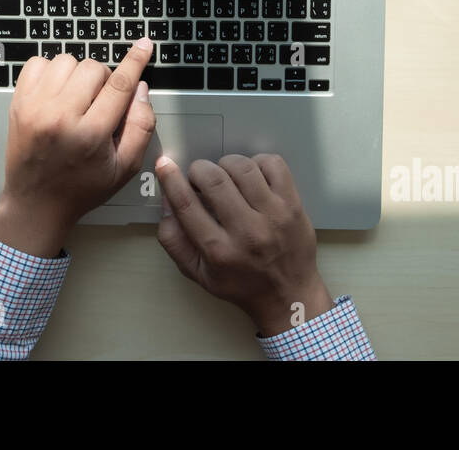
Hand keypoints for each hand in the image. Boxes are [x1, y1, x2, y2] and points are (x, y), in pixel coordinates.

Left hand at [0, 38, 156, 256]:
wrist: (35, 204)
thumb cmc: (82, 188)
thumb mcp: (125, 168)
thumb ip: (141, 126)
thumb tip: (141, 88)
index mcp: (90, 135)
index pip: (119, 85)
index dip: (135, 61)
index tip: (144, 45)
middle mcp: (60, 117)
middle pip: (93, 68)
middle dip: (104, 80)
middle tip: (99, 104)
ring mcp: (35, 107)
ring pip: (66, 61)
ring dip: (78, 75)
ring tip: (77, 99)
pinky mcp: (18, 103)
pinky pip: (38, 63)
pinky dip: (51, 72)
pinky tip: (56, 93)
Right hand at [155, 153, 333, 337]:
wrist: (288, 295)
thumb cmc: (239, 283)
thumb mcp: (197, 273)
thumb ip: (174, 239)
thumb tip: (166, 200)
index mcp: (218, 251)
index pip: (187, 205)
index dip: (171, 179)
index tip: (165, 165)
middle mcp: (247, 232)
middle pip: (214, 180)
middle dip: (199, 170)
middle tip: (200, 178)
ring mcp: (274, 216)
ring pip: (243, 168)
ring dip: (226, 164)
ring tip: (226, 177)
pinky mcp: (293, 204)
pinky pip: (273, 165)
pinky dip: (257, 162)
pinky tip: (252, 177)